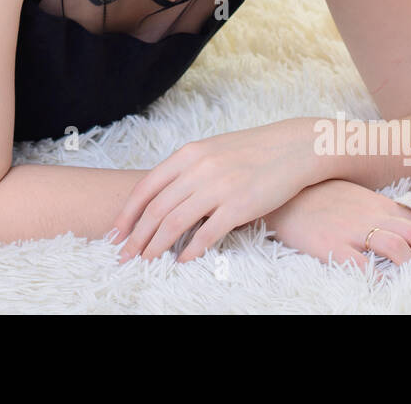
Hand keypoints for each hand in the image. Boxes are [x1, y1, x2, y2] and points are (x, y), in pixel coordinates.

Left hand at [111, 120, 324, 263]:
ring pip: (175, 223)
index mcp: (188, 154)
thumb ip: (186, 170)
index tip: (116, 233)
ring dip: (156, 247)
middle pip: (156, 209)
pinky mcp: (239, 206)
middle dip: (136, 237)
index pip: (146, 187)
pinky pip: (208, 233)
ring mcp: (219, 187)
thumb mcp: (212, 151)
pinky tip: (181, 261)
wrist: (294, 147)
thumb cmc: (252, 152)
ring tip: (146, 262)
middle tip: (123, 256)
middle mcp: (199, 169)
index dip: (127, 213)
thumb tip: (162, 197)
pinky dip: (191, 250)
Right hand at [261, 178, 410, 271]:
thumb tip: (398, 225)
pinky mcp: (331, 244)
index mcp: (376, 201)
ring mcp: (351, 228)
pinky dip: (378, 280)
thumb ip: (374, 207)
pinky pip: (362, 266)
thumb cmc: (314, 194)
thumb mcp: (350, 193)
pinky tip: (385, 289)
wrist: (278, 191)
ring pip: (397, 249)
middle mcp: (370, 213)